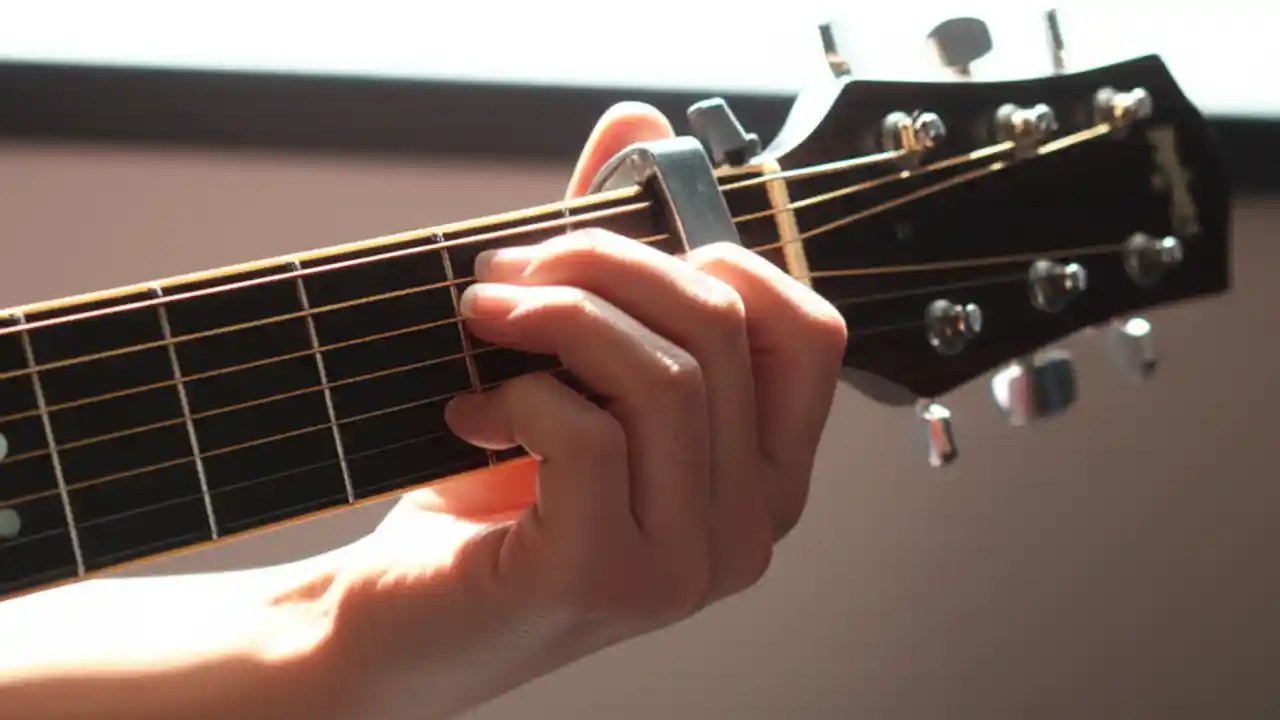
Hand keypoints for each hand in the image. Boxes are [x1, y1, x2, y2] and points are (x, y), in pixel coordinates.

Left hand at [330, 102, 847, 715]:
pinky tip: (476, 416)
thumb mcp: (571, 371)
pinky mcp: (606, 578)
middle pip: (725, 331)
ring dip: (556, 315)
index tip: (616, 248)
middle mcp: (747, 532)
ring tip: (483, 317)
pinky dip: (521, 394)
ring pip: (666, 376)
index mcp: (760, 479)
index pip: (808, 333)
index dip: (719, 257)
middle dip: (604, 263)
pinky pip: (588, 433)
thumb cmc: (493, 499)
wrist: (400, 621)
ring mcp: (686, 567)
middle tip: (511, 266)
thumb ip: (612, 259)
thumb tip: (636, 125)